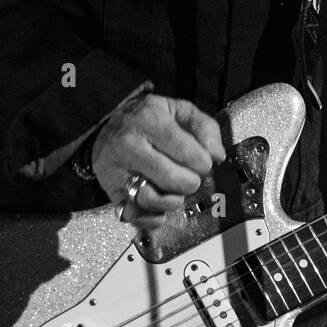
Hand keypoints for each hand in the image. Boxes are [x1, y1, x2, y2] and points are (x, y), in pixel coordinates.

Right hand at [92, 88, 225, 230]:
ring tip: (178, 191)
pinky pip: (134, 214)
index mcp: (148, 120)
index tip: (205, 163)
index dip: (201, 161)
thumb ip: (203, 127)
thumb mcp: (177, 109)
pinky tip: (162, 208)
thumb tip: (217, 154)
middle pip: (169, 177)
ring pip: (150, 198)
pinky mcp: (111, 190)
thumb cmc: (148, 119)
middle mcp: (128, 144)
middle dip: (190, 182)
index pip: (183, 148)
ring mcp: (116, 170)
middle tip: (193, 178)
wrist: (109, 127)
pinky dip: (152, 217)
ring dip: (173, 200)